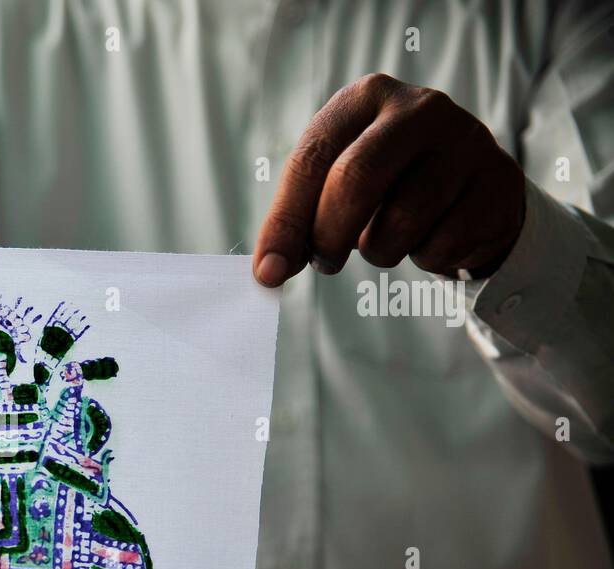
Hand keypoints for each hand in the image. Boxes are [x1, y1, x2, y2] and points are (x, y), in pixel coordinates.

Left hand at [253, 73, 524, 287]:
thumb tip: (268, 272)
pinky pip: (443, 242)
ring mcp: (466, 140)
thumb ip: (299, 222)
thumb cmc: (388, 187)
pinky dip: (425, 257)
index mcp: (366, 98)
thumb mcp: (335, 187)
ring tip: (384, 242)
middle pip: (356, 178)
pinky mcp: (498, 181)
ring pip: (403, 218)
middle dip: (330, 234)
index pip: (312, 158)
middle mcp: (419, 108)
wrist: (473, 189)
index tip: (268, 271)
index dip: (285, 221)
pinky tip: (431, 238)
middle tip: (325, 262)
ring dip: (380, 250)